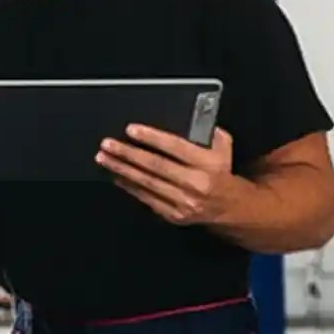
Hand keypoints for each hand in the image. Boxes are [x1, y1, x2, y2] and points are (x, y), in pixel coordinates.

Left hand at [96, 124, 236, 224]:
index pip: (176, 147)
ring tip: (103, 158)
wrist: (230, 207)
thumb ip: (205, 131)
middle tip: (107, 144)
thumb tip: (185, 117)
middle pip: (155, 166)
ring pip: (147, 183)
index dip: (151, 137)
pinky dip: (128, 186)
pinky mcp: (174, 215)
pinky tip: (115, 175)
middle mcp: (196, 184)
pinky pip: (146, 198)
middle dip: (127, 154)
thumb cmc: (219, 170)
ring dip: (121, 169)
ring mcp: (184, 202)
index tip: (130, 130)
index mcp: (209, 164)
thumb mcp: (222, 147)